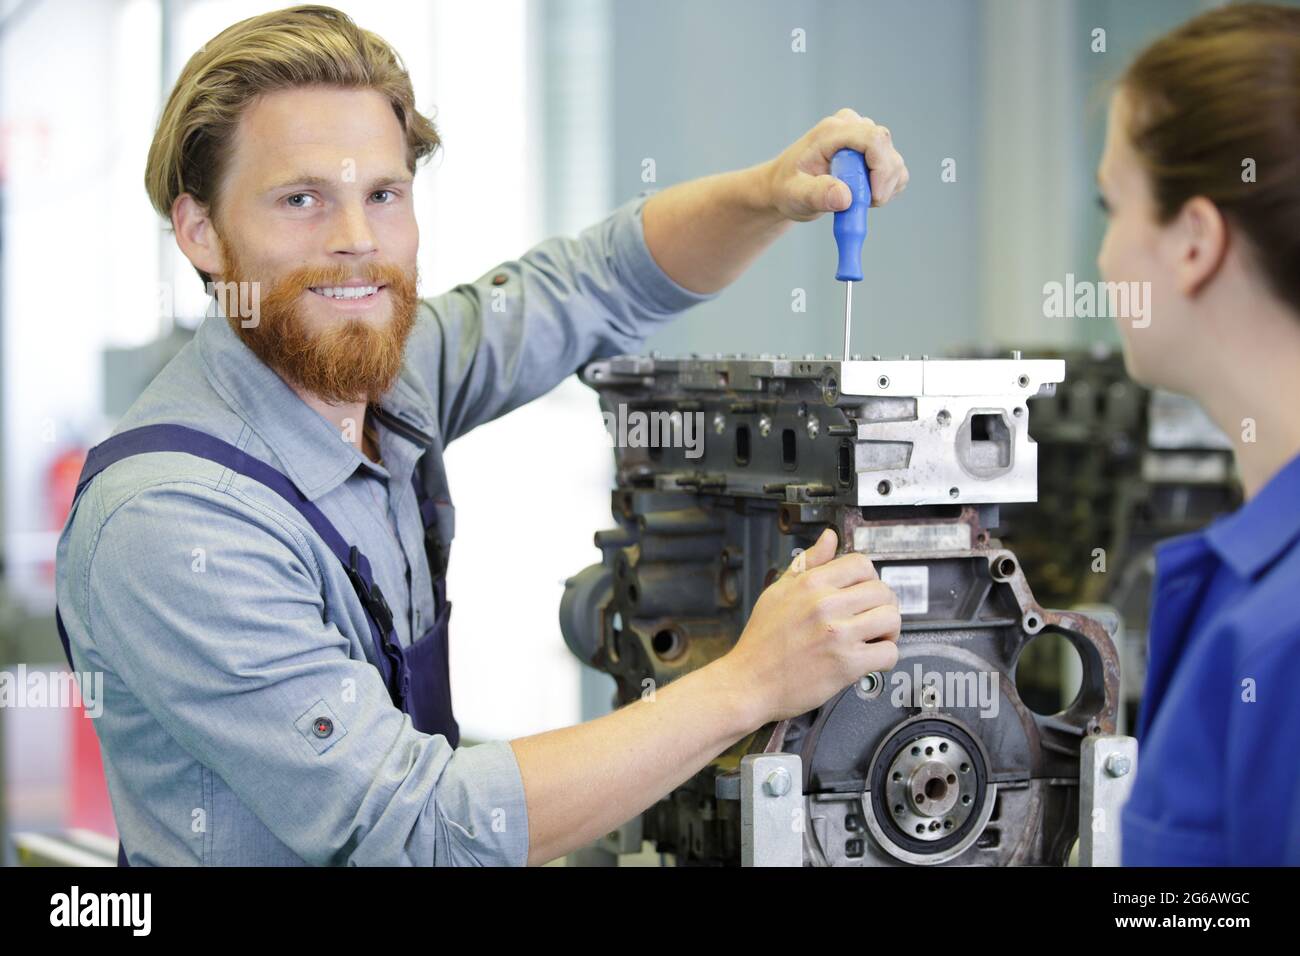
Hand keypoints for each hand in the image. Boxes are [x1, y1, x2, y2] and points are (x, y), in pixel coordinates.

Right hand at [724, 528, 900, 722]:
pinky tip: (870, 659)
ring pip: (891, 619)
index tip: (863, 594)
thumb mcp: (777, 592)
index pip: (862, 564)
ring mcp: (838, 634)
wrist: (749, 682)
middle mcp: (826, 605)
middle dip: (882, 605)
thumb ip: (808, 563)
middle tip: (872, 619)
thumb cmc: (761, 641)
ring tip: (874, 638)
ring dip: (888, 631)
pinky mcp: (846, 664)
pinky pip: (888, 652)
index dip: (869, 579)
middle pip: (882, 591)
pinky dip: (885, 658)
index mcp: (810, 584)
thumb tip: (830, 538)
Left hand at [763, 108, 908, 221]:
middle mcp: (852, 127)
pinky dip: (885, 190)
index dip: (881, 169)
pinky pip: (895, 172)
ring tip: (853, 200)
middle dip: (881, 184)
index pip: (873, 139)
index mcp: (832, 131)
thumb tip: (845, 197)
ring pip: (894, 163)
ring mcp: (864, 137)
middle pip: (886, 150)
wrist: (787, 187)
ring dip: (882, 189)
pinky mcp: (873, 152)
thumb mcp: (795, 195)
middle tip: (860, 206)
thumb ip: (817, 194)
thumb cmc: (787, 188)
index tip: (873, 198)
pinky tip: (863, 195)